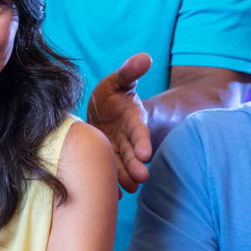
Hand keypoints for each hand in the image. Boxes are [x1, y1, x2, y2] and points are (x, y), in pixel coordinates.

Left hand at [86, 53, 153, 192]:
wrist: (105, 114)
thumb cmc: (113, 96)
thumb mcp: (120, 81)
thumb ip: (130, 71)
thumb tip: (145, 57)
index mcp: (133, 121)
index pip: (140, 132)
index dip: (143, 142)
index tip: (145, 154)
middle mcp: (127, 140)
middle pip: (133, 154)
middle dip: (137, 166)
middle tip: (140, 177)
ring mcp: (117, 153)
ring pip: (122, 167)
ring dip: (125, 178)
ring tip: (127, 188)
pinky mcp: (105, 161)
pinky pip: (109, 173)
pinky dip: (110, 183)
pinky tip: (109, 193)